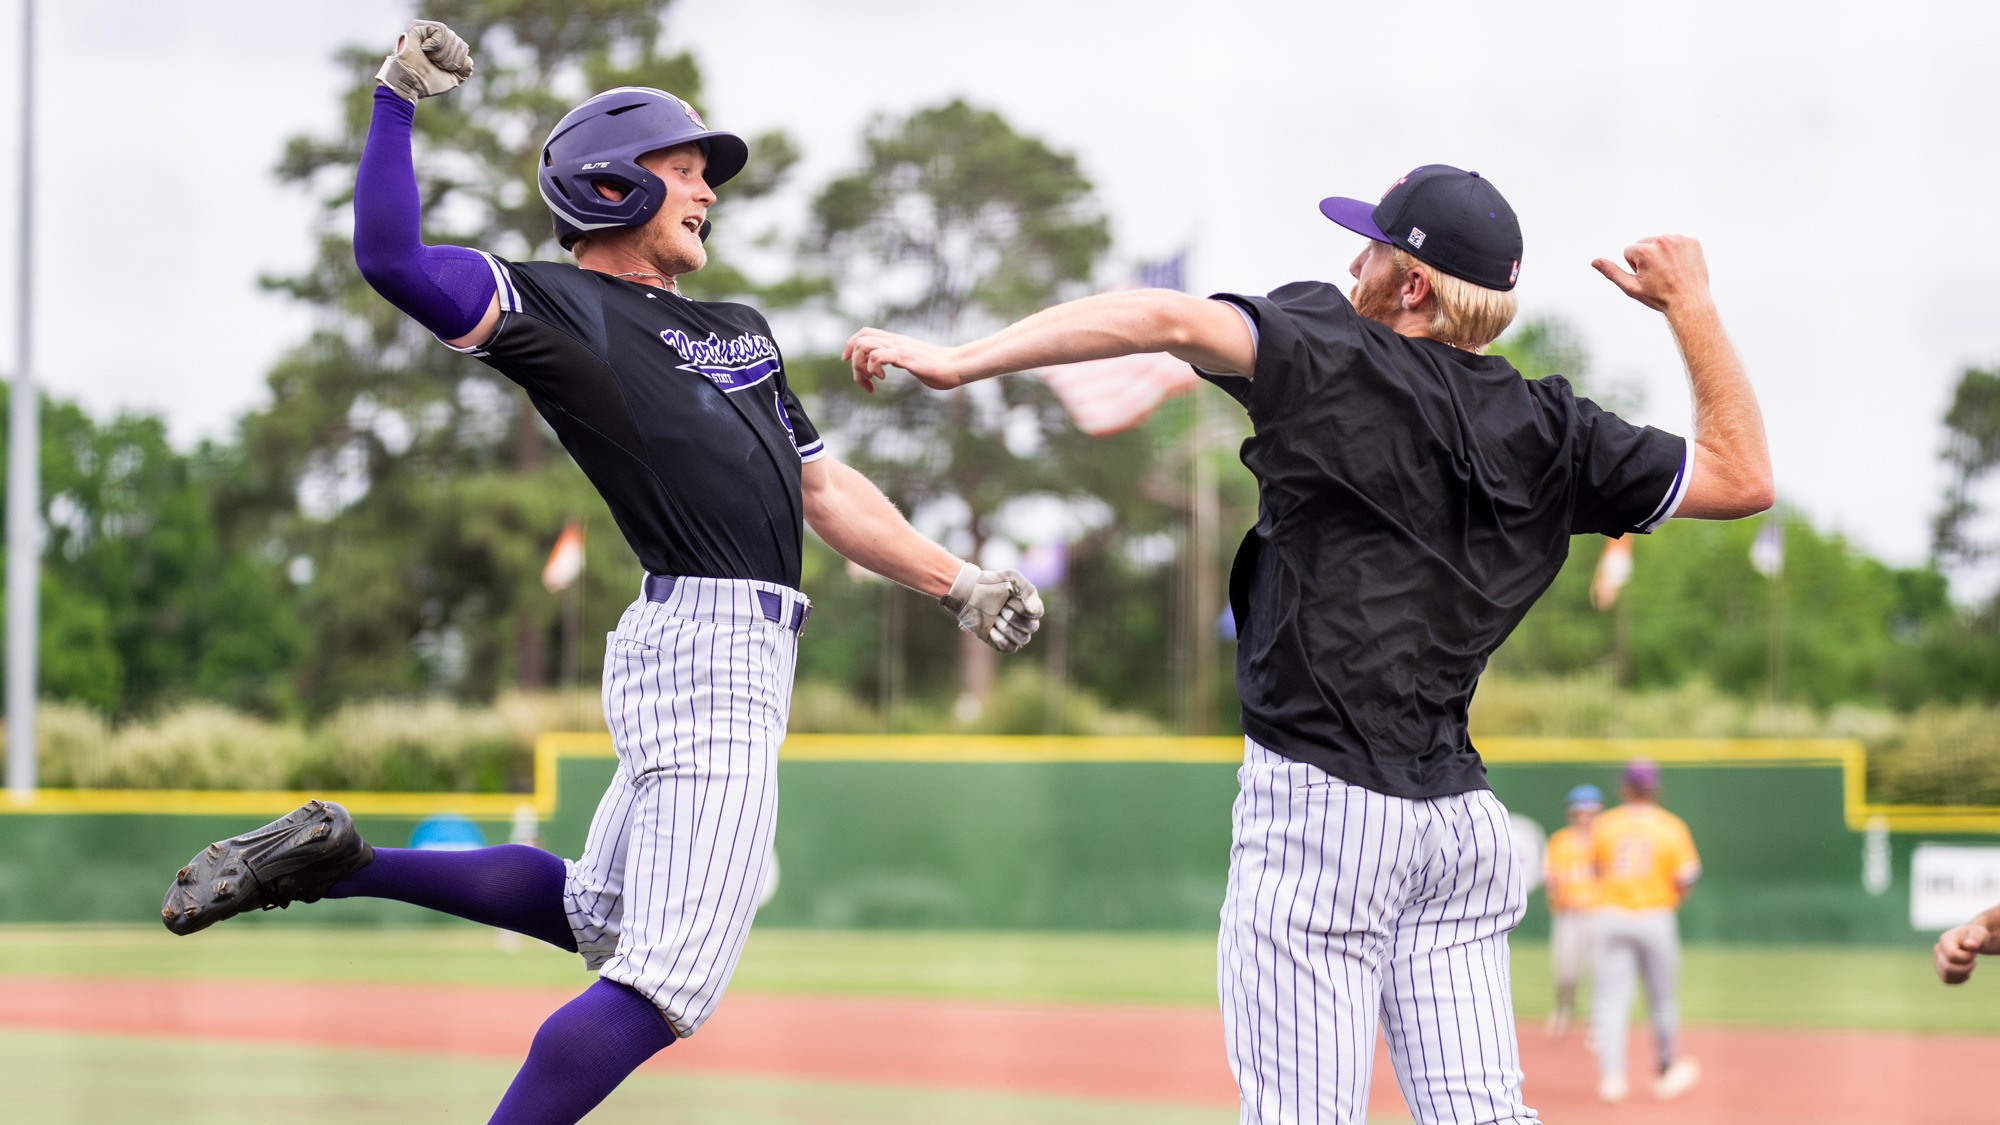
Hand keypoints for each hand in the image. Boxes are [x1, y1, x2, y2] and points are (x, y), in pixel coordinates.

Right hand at [376, 20, 474, 102]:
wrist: (411, 83)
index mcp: (442, 48)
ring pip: (451, 35)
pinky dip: (437, 43)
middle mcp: (434, 37)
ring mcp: (425, 31)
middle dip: (450, 58)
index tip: (441, 68)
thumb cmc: (427, 82)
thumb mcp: (452, 79)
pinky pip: (441, 29)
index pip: (462, 47)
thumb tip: (468, 60)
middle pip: (458, 41)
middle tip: (434, 64)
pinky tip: (425, 49)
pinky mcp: (417, 26)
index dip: (457, 61)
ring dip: (443, 53)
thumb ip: (464, 71)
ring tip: (428, 58)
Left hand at [844, 328, 967, 392]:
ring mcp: (900, 347)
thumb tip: (898, 366)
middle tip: (864, 380)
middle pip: (859, 338)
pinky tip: (883, 378)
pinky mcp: (905, 357)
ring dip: (861, 365)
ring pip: (864, 345)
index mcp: (896, 341)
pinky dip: (873, 368)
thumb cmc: (940, 369)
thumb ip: (902, 361)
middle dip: (853, 361)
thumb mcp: (914, 362)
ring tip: (873, 379)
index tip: (851, 364)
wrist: (957, 366)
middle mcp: (895, 341)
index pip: (864, 333)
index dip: (851, 346)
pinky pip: (878, 356)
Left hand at [940, 564, 1044, 652]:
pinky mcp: (1000, 641)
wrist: (969, 593)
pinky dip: (1002, 640)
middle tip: (1001, 609)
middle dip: (1014, 618)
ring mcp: (1012, 631)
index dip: (1024, 609)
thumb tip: (1034, 611)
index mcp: (1028, 605)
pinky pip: (1010, 648)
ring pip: (1023, 640)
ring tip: (995, 619)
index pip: (1037, 614)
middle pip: (1032, 628)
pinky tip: (991, 630)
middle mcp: (1023, 620)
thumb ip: (1028, 589)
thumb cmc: (991, 583)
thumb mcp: (1011, 577)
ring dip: (1008, 629)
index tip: (1009, 600)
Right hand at [1592, 235, 1711, 314]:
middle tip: (1660, 275)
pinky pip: (1677, 243)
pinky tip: (1681, 266)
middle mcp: (1663, 240)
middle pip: (1644, 244)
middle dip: (1648, 257)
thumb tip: (1594, 261)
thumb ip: (1612, 272)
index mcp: (1645, 251)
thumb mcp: (1631, 287)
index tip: (1648, 278)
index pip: (1629, 251)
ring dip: (1662, 254)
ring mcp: (1680, 240)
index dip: (1635, 267)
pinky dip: (1677, 253)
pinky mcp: (1692, 241)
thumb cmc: (1659, 297)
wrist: (1690, 302)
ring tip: (1671, 272)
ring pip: (1660, 243)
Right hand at [1936, 922, 1990, 984]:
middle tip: (1974, 961)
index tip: (1973, 953)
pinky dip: (1959, 979)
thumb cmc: (1975, 935)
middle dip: (1966, 968)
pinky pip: (1947, 980)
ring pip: (1946, 976)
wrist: (1970, 939)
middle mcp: (1937, 950)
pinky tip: (1965, 972)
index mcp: (1944, 939)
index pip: (1951, 955)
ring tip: (1969, 965)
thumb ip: (1976, 939)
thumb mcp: (1979, 934)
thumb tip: (1970, 945)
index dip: (1966, 958)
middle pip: (1948, 967)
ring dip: (1963, 974)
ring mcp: (1937, 960)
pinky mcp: (1940, 969)